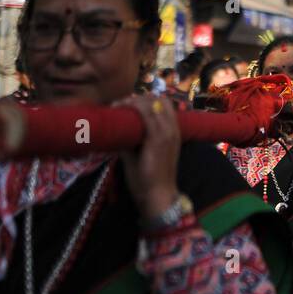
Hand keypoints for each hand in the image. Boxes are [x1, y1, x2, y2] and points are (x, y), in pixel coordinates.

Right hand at [116, 95, 181, 218]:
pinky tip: (146, 114)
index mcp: (157, 137)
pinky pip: (170, 113)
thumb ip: (125, 141)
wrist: (161, 195)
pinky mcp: (177, 135)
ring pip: (167, 104)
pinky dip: (158, 108)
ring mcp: (176, 131)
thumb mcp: (128, 161)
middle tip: (124, 105)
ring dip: (150, 101)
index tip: (115, 106)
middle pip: (158, 100)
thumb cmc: (141, 182)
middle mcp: (170, 130)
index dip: (129, 102)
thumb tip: (117, 126)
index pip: (146, 108)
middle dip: (140, 98)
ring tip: (135, 107)